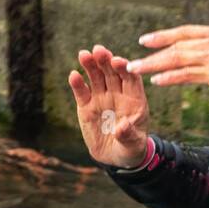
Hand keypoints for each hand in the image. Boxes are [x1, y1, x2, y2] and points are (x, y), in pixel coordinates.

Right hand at [69, 44, 149, 167]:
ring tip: (84, 55)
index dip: (125, 68)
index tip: (118, 61)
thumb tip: (123, 126)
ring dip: (90, 65)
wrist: (114, 157)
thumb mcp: (133, 144)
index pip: (131, 78)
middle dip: (106, 60)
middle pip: (112, 72)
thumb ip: (128, 134)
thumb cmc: (130, 148)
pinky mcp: (86, 105)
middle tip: (99, 50)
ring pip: (96, 77)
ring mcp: (101, 98)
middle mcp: (118, 94)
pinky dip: (77, 83)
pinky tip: (74, 75)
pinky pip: (81, 91)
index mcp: (134, 99)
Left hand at [126, 25, 208, 96]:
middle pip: (176, 45)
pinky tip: (157, 80)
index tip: (146, 40)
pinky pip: (187, 75)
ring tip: (138, 70)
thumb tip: (205, 53)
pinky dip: (170, 77)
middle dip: (153, 52)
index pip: (185, 32)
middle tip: (134, 59)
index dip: (164, 36)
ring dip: (154, 65)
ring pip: (177, 59)